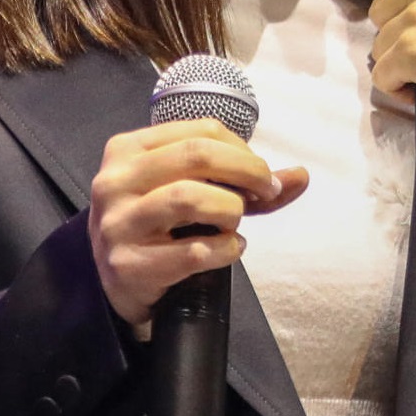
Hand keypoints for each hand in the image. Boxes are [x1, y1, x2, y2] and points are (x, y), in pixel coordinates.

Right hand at [87, 119, 307, 328]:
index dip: (243, 150)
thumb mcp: (191, 190)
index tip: (262, 175)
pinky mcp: (128, 266)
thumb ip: (244, 182)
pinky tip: (229, 250)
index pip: (201, 131)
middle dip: (247, 171)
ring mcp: (117, 224)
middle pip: (197, 155)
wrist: (117, 285)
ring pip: (190, 197)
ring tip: (236, 223)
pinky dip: (227, 249)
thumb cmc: (162, 226)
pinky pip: (194, 251)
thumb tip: (301, 175)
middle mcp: (114, 181)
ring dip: (231, 209)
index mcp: (127, 149)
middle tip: (267, 192)